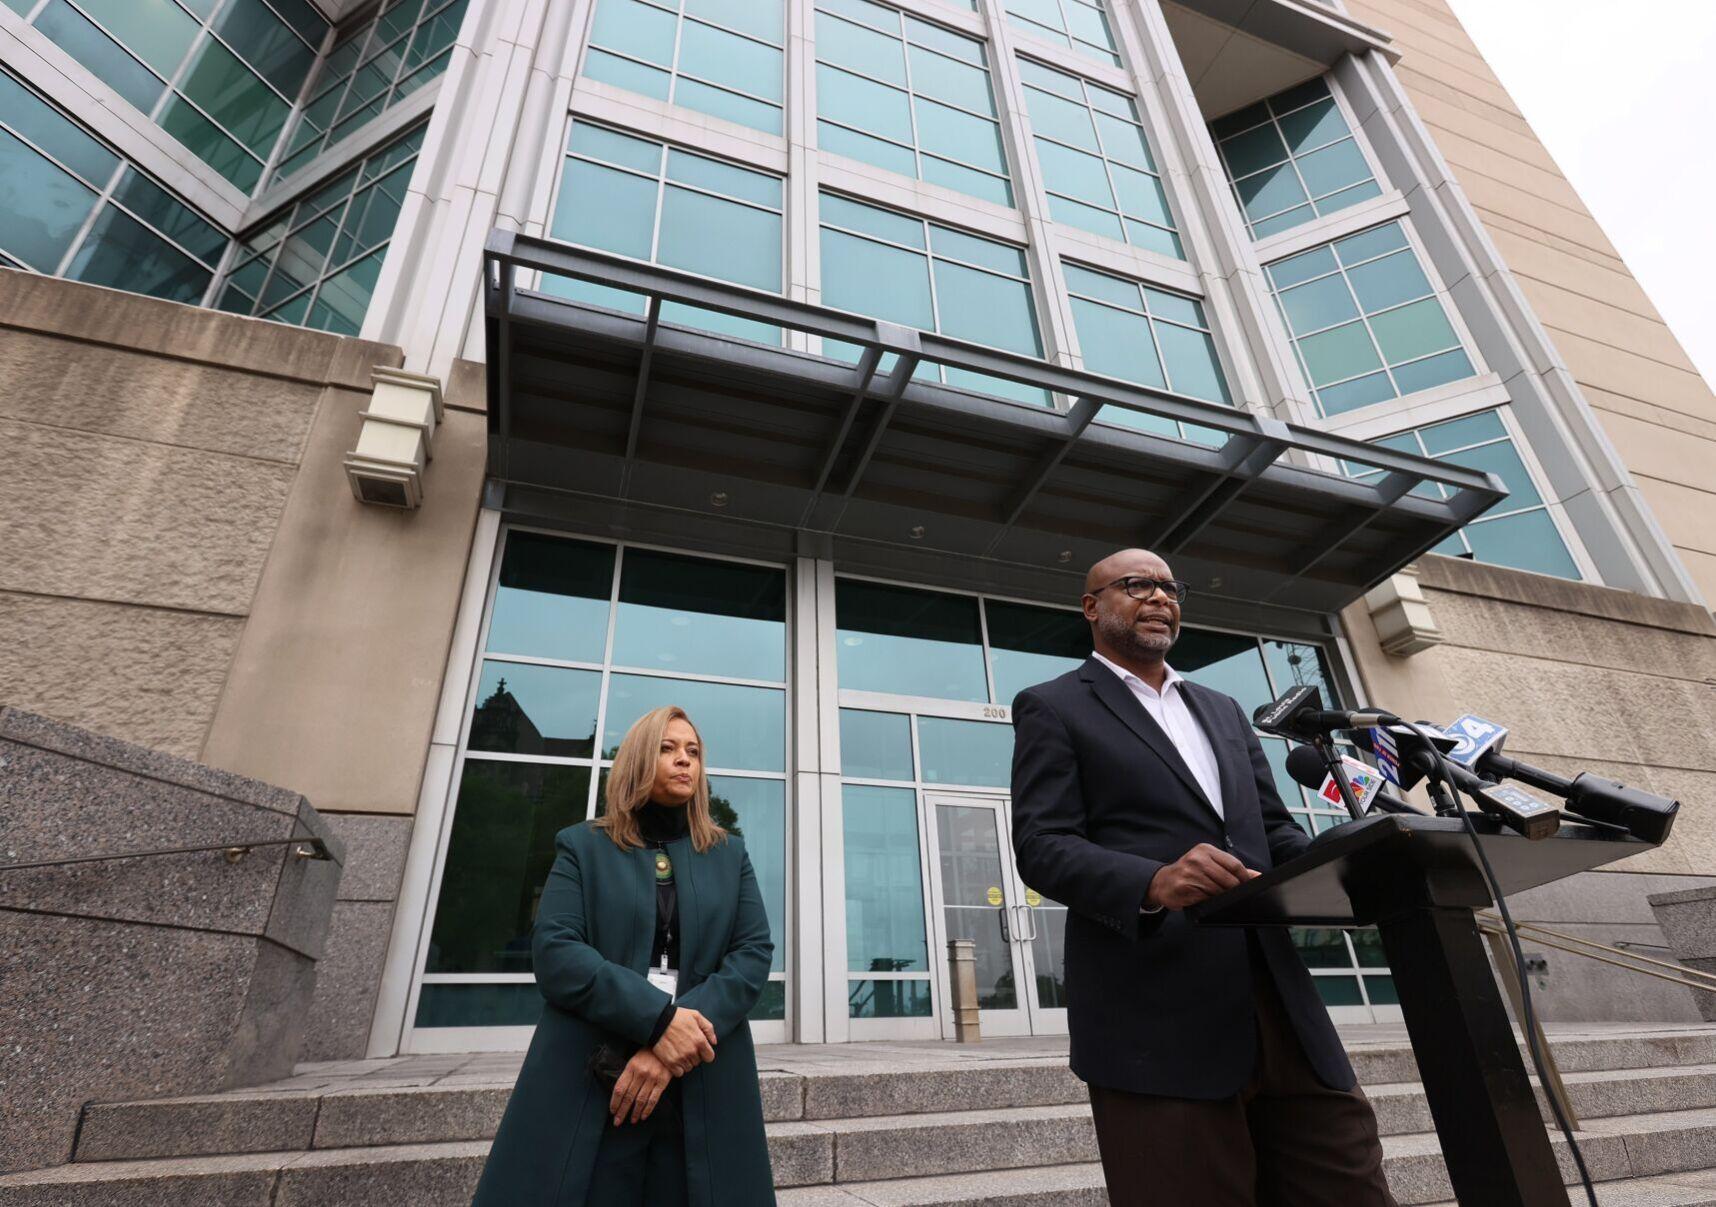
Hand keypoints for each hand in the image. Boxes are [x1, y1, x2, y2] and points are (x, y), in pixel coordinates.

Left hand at [610, 1048, 670, 1125]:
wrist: (666, 1045)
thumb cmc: (648, 1054)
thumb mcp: (634, 1059)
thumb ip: (628, 1074)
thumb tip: (619, 1093)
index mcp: (631, 1067)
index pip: (619, 1088)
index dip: (615, 1102)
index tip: (612, 1111)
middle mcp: (641, 1073)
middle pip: (628, 1096)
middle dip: (622, 1111)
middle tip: (617, 1122)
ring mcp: (652, 1078)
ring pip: (640, 1100)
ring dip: (635, 1113)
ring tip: (631, 1120)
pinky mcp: (663, 1081)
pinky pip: (653, 1099)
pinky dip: (648, 1110)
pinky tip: (643, 1116)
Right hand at [652, 1007, 716, 1074]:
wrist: (657, 1021)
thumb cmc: (677, 1016)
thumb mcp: (696, 1016)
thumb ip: (708, 1028)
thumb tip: (714, 1042)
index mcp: (700, 1040)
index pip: (710, 1057)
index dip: (705, 1053)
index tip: (700, 1050)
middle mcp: (692, 1051)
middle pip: (698, 1062)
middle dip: (694, 1056)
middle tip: (686, 1047)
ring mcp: (681, 1058)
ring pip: (688, 1068)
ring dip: (685, 1062)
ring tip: (679, 1052)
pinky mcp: (670, 1062)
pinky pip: (679, 1073)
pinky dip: (677, 1068)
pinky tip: (674, 1059)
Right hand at [1145, 843, 1259, 909]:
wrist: (1162, 882)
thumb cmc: (1188, 872)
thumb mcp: (1208, 863)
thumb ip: (1232, 868)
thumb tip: (1256, 875)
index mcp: (1205, 850)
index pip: (1234, 864)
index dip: (1244, 878)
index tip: (1246, 885)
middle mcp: (1197, 859)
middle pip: (1229, 879)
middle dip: (1233, 890)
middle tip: (1230, 893)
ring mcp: (1190, 873)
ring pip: (1219, 891)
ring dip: (1221, 897)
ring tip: (1213, 894)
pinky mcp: (1185, 887)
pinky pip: (1207, 898)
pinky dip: (1209, 901)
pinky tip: (1202, 897)